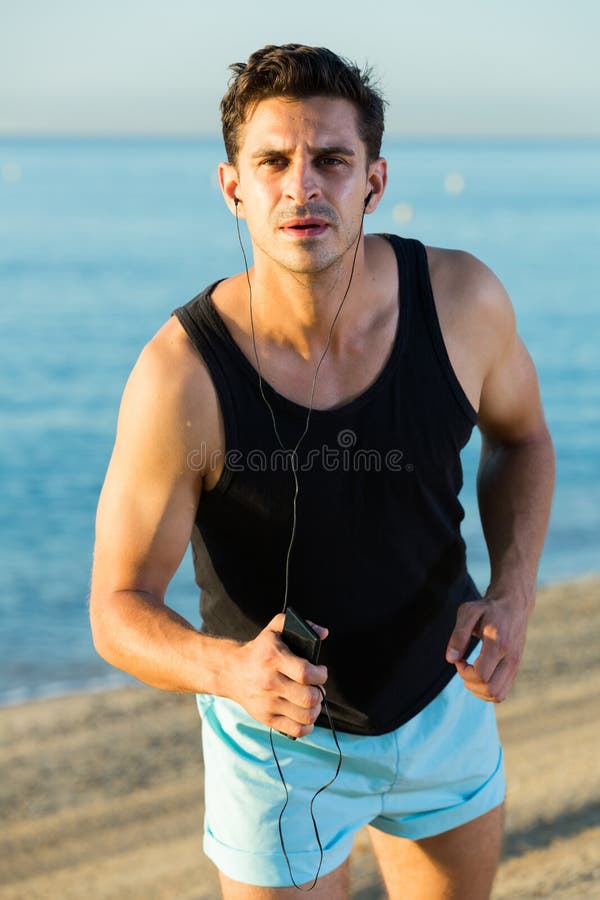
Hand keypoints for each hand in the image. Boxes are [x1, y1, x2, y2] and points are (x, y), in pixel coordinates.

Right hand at [228, 613, 328, 736]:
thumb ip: (300, 625)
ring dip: (316, 708)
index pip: (306, 673)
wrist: (231, 671)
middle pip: (308, 697)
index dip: (320, 674)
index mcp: (274, 659)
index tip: (321, 672)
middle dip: (320, 692)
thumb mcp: (274, 629)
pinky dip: (307, 725)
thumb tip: (324, 633)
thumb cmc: (259, 650)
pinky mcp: (266, 718)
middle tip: (317, 687)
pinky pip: (296, 729)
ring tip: (312, 700)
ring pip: (305, 715)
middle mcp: (270, 682)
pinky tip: (306, 714)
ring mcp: (267, 703)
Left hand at [445, 590, 531, 701]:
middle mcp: (511, 657)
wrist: (514, 604)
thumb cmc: (488, 607)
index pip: (481, 674)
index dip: (464, 672)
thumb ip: (458, 635)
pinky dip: (487, 691)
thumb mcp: (468, 612)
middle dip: (470, 683)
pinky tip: (479, 674)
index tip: (459, 659)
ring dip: (478, 690)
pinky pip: (502, 692)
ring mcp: (515, 665)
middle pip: (490, 689)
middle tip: (464, 665)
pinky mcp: (515, 669)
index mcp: (499, 643)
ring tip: (471, 671)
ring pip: (498, 695)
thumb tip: (451, 659)